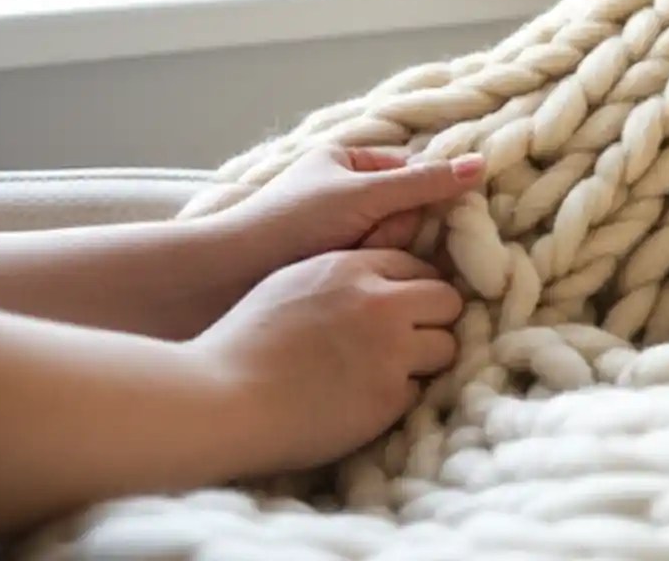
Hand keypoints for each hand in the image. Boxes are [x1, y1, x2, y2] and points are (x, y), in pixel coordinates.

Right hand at [188, 248, 462, 471]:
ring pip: (445, 347)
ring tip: (384, 373)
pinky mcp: (390, 396)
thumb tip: (380, 279)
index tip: (403, 309)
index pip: (418, 266)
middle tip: (408, 341)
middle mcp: (380, 303)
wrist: (222, 398)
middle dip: (432, 320)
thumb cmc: (243, 342)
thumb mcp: (292, 282)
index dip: (412, 290)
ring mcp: (390, 350)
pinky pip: (418, 392)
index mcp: (353, 269)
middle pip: (447, 300)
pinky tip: (361, 402)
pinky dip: (397, 399)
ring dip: (423, 361)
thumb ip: (342, 276)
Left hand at [217, 145, 484, 270]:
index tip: (413, 213)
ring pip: (396, 242)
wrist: (232, 277)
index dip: (422, 195)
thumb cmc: (292, 223)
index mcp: (347, 161)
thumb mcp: (363, 195)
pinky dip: (367, 271)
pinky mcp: (338, 264)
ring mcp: (343, 230)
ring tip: (348, 257)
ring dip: (381, 251)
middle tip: (365, 238)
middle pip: (408, 210)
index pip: (413, 172)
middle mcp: (347, 192)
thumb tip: (481, 165)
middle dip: (394, 229)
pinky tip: (348, 276)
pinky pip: (377, 265)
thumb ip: (424, 183)